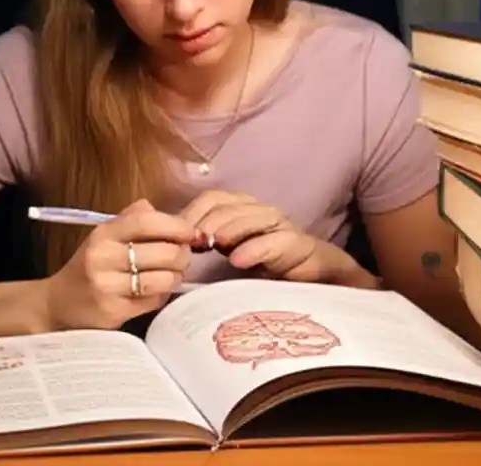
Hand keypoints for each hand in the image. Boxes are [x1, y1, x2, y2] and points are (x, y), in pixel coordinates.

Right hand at [44, 199, 195, 330]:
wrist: (57, 304)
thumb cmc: (87, 267)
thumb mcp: (103, 236)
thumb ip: (133, 219)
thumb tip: (166, 213)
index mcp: (103, 233)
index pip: (147, 221)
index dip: (177, 226)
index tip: (191, 232)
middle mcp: (103, 257)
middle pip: (164, 252)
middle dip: (183, 255)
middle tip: (182, 258)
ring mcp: (108, 286)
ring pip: (164, 279)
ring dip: (176, 277)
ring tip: (171, 275)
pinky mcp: (114, 311)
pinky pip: (154, 301)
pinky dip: (162, 295)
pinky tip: (155, 291)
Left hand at [179, 190, 380, 287]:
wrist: (315, 280)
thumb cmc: (266, 266)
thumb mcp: (229, 253)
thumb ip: (203, 242)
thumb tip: (164, 237)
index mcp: (242, 209)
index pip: (211, 199)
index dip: (191, 213)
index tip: (176, 237)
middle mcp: (260, 211)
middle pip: (227, 204)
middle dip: (204, 221)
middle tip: (189, 244)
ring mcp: (281, 226)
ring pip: (251, 216)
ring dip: (227, 229)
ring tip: (209, 245)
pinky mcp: (299, 245)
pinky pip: (277, 240)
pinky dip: (255, 248)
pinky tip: (237, 260)